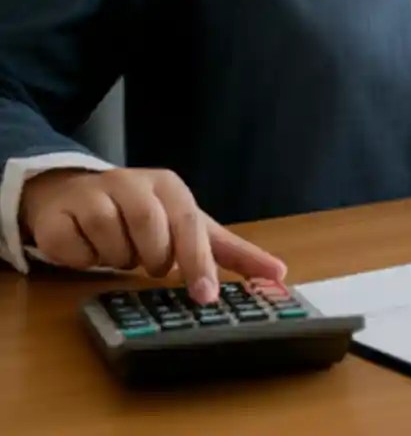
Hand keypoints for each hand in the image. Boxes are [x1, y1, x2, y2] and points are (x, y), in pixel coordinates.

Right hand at [19, 168, 286, 303]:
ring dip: (119, 259)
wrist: (75, 196)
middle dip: (154, 259)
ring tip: (121, 252)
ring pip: (112, 239)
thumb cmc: (145, 216)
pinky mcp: (60, 213)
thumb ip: (234, 252)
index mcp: (170, 188)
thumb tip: (280, 273)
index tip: (206, 296)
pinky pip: (77, 248)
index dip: (198, 262)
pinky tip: (90, 249)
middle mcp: (132, 184)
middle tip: (151, 264)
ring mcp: (93, 194)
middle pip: (151, 231)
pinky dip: (87, 259)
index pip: (190, 225)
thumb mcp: (191, 230)